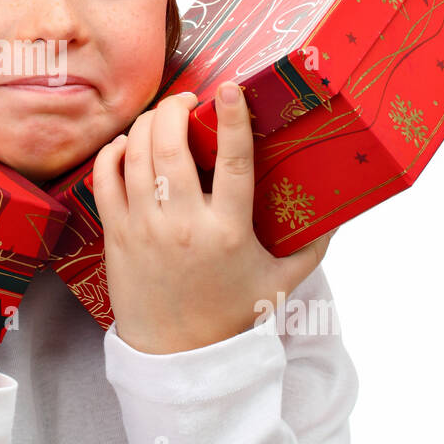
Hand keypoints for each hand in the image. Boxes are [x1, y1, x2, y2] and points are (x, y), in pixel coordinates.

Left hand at [92, 83, 337, 353]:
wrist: (178, 356)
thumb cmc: (232, 314)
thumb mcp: (281, 281)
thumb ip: (313, 246)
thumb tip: (339, 211)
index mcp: (229, 231)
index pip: (232, 163)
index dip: (230, 120)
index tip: (229, 88)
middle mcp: (183, 225)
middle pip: (171, 147)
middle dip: (176, 109)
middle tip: (187, 100)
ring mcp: (145, 228)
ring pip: (136, 156)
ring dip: (147, 124)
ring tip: (163, 116)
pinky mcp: (117, 235)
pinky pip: (105, 179)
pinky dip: (113, 152)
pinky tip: (127, 143)